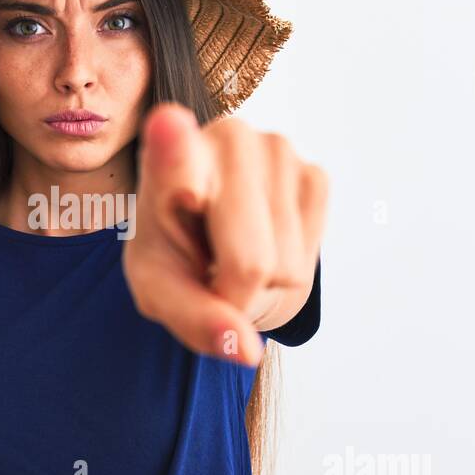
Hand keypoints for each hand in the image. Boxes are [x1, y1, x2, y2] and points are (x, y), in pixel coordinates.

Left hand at [121, 102, 327, 365]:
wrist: (212, 236)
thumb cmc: (175, 256)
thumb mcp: (160, 292)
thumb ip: (192, 319)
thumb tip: (245, 350)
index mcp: (166, 162)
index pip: (171, 149)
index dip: (174, 145)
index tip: (169, 124)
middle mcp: (225, 140)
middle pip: (248, 261)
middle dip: (234, 295)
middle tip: (210, 276)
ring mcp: (277, 150)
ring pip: (283, 266)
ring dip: (262, 285)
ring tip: (234, 256)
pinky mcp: (314, 171)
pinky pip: (310, 254)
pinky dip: (289, 271)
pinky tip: (265, 243)